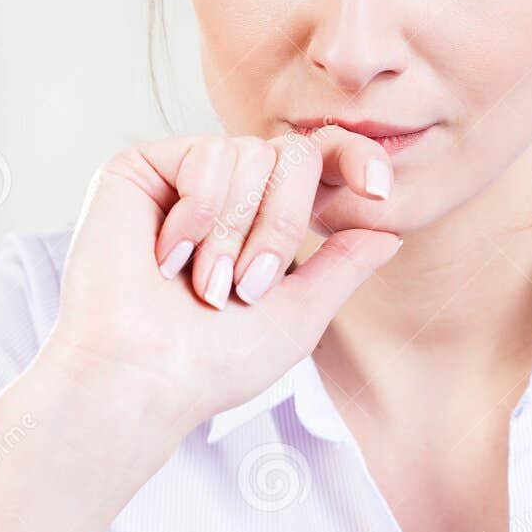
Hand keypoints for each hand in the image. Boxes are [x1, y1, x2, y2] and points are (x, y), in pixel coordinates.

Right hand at [47, 126, 401, 443]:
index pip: (320, 168)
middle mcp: (228, 193)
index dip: (356, 161)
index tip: (379, 190)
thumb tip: (389, 231)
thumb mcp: (298, 316)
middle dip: (284, 225)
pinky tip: (167, 258)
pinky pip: (207, 154)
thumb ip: (342, 268)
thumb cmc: (212, 363)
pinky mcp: (142, 168)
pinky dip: (200, 213)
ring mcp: (184, 177)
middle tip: (248, 287)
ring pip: (252, 155)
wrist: (142, 377)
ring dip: (237, 230)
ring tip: (205, 284)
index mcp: (265, 222)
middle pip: (294, 155)